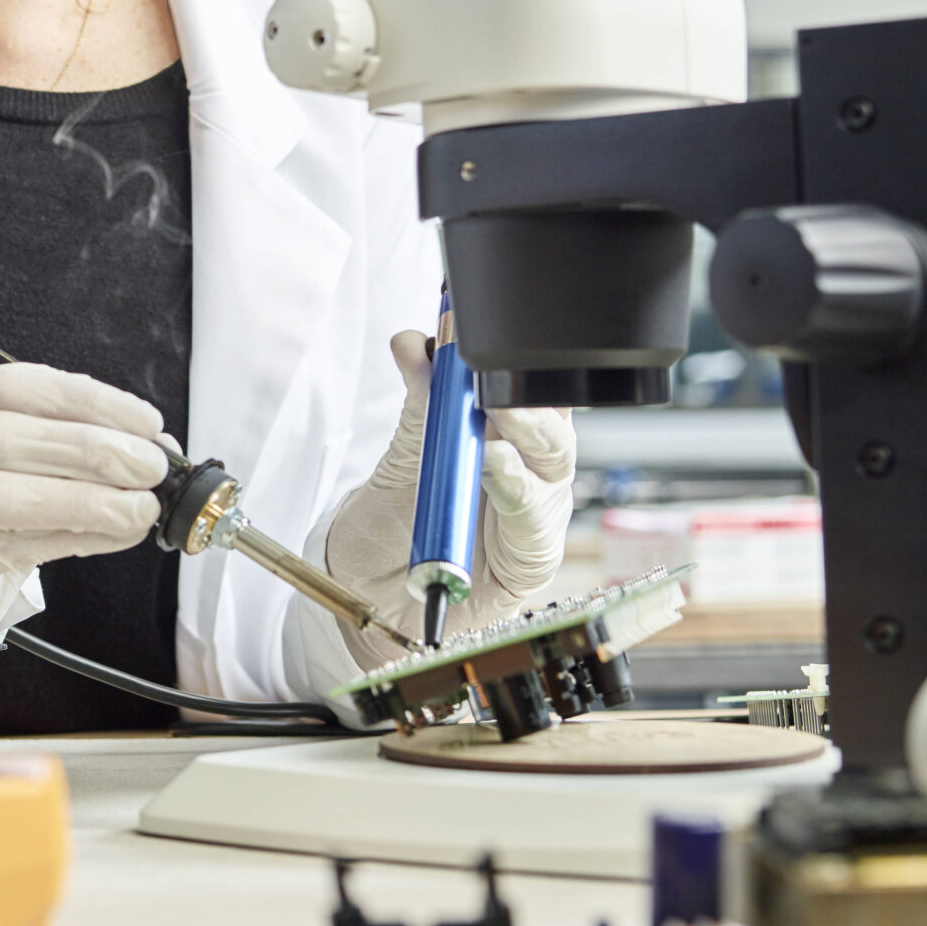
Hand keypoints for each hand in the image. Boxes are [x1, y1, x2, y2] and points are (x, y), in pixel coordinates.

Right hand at [0, 363, 168, 697]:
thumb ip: (50, 439)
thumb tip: (143, 442)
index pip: (17, 385)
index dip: (88, 401)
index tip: (142, 422)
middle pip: (13, 440)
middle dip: (95, 451)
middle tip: (149, 466)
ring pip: (11, 497)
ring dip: (88, 501)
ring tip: (139, 507)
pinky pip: (17, 548)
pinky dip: (73, 539)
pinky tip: (111, 534)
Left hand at [318, 331, 575, 663]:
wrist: (373, 599)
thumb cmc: (392, 527)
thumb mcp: (400, 457)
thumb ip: (418, 404)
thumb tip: (414, 344)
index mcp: (502, 433)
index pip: (523, 381)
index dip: (505, 353)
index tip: (471, 326)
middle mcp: (528, 466)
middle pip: (549, 416)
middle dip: (523, 387)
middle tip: (488, 367)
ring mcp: (534, 508)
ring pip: (552, 460)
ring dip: (526, 432)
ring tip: (497, 412)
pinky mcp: (533, 554)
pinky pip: (532, 516)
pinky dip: (515, 486)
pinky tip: (496, 463)